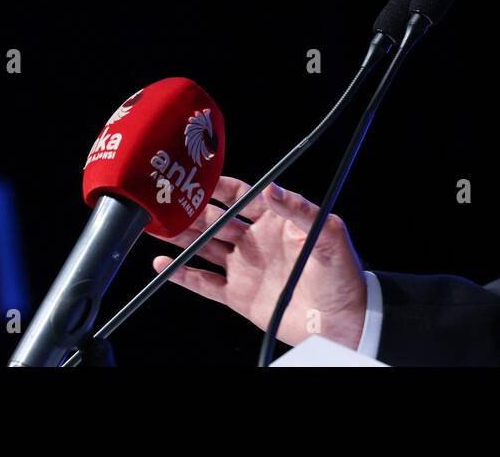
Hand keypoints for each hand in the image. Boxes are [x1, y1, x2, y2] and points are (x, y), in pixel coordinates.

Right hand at [147, 176, 368, 350]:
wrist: (342, 321)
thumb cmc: (342, 274)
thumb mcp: (328, 234)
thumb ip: (299, 210)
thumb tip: (272, 187)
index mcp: (276, 222)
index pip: (244, 197)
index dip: (221, 187)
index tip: (198, 179)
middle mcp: (257, 241)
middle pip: (217, 221)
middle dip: (192, 212)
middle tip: (167, 203)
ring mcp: (246, 267)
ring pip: (205, 248)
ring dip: (182, 239)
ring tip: (157, 229)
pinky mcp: (239, 295)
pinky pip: (205, 283)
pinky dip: (183, 274)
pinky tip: (163, 264)